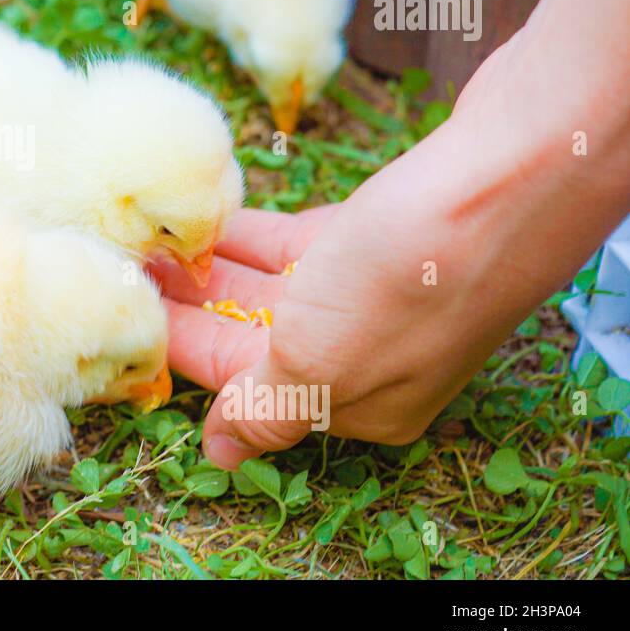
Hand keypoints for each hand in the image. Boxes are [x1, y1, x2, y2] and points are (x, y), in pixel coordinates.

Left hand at [160, 44, 597, 469]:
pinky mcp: (374, 233)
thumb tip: (222, 454)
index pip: (240, 384)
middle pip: (250, 336)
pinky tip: (207, 214)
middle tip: (123, 266)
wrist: (506, 176)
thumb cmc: (409, 277)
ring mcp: (369, 289)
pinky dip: (249, 233)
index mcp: (353, 400)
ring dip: (209, 265)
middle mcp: (361, 352)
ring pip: (268, 286)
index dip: (179, 349)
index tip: (124, 315)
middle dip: (188, 305)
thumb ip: (265, 408)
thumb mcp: (323, 365)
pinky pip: (292, 243)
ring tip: (147, 236)